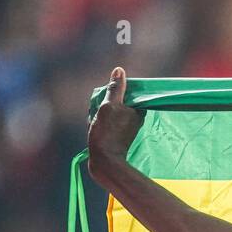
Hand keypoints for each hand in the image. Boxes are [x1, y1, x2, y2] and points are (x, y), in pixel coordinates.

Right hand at [87, 66, 142, 185]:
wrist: (105, 161)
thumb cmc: (107, 133)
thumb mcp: (110, 106)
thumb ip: (115, 89)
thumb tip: (119, 70)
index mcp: (137, 111)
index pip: (125, 93)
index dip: (112, 94)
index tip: (105, 101)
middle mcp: (134, 120)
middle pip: (115, 102)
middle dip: (103, 105)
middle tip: (99, 114)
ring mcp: (125, 129)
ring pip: (108, 113)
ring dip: (99, 115)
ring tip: (95, 123)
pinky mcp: (117, 137)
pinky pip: (105, 123)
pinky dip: (98, 124)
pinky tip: (93, 129)